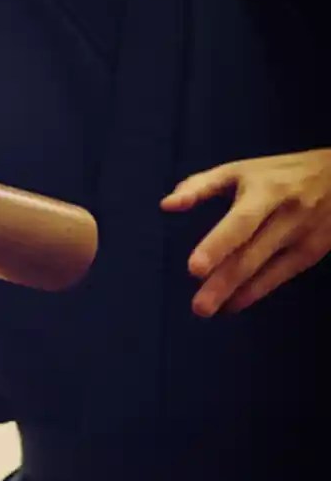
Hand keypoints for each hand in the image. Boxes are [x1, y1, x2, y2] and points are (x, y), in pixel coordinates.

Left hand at [161, 148, 330, 316]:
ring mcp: (303, 236)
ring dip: (237, 293)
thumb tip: (167, 205)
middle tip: (199, 307)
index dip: (218, 245)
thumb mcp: (242, 169)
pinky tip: (232, 304)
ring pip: (266, 270)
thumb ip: (202, 185)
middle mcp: (287, 214)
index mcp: (266, 190)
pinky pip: (280, 277)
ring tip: (209, 310)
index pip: (241, 222)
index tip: (195, 269)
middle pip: (252, 253)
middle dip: (224, 282)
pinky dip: (254, 293)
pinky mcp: (313, 252)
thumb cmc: (281, 174)